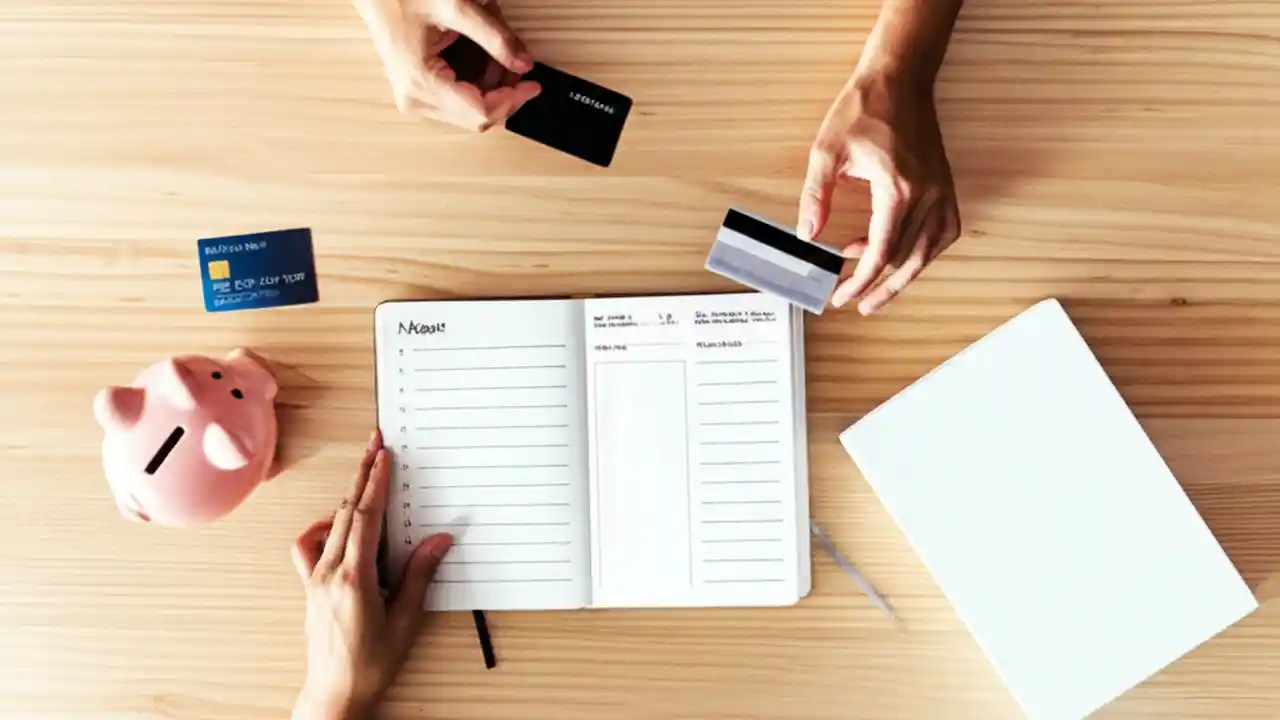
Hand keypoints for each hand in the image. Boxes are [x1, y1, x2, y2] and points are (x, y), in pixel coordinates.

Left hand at [291, 430, 452, 719]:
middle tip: (374, 445)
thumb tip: (438, 541)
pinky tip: (339, 528)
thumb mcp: (406, 620)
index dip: (376, 482)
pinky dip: (324, 529)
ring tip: (365, 476)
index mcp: (354, 579)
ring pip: (330, 525)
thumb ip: (420, 575)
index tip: (384, 456)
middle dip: (363, 474)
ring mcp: (315, 580)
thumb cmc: (370, 665)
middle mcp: (329, 574)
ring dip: (348, 497)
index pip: (366, 517)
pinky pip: (309, 547)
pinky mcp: (310, 588)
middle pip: (346, 511)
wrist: (335, 693)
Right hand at [355, 0, 540, 130]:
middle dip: (504, 95)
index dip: (512, 100)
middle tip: (519, 68)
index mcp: (421, 82)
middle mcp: (415, 98)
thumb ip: (495, 36)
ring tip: (501, 59)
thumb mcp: (455, 7)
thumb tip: (523, 64)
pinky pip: (458, 104)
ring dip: (492, 91)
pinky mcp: (418, 93)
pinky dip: (479, 87)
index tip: (531, 84)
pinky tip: (485, 64)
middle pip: (476, 118)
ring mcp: (414, 99)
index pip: (480, 111)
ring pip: (469, 113)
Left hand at [798, 71, 960, 314]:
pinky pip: (944, 232)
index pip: (881, 252)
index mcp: (898, 189)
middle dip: (881, 288)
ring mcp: (941, 189)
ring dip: (903, 274)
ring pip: (929, 251)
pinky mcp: (945, 185)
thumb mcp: (825, 152)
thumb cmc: (864, 108)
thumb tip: (807, 235)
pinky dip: (926, 251)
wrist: (898, 78)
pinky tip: (906, 256)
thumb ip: (815, 197)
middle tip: (859, 305)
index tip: (843, 296)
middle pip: (908, 260)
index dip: (860, 281)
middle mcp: (927, 194)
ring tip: (877, 288)